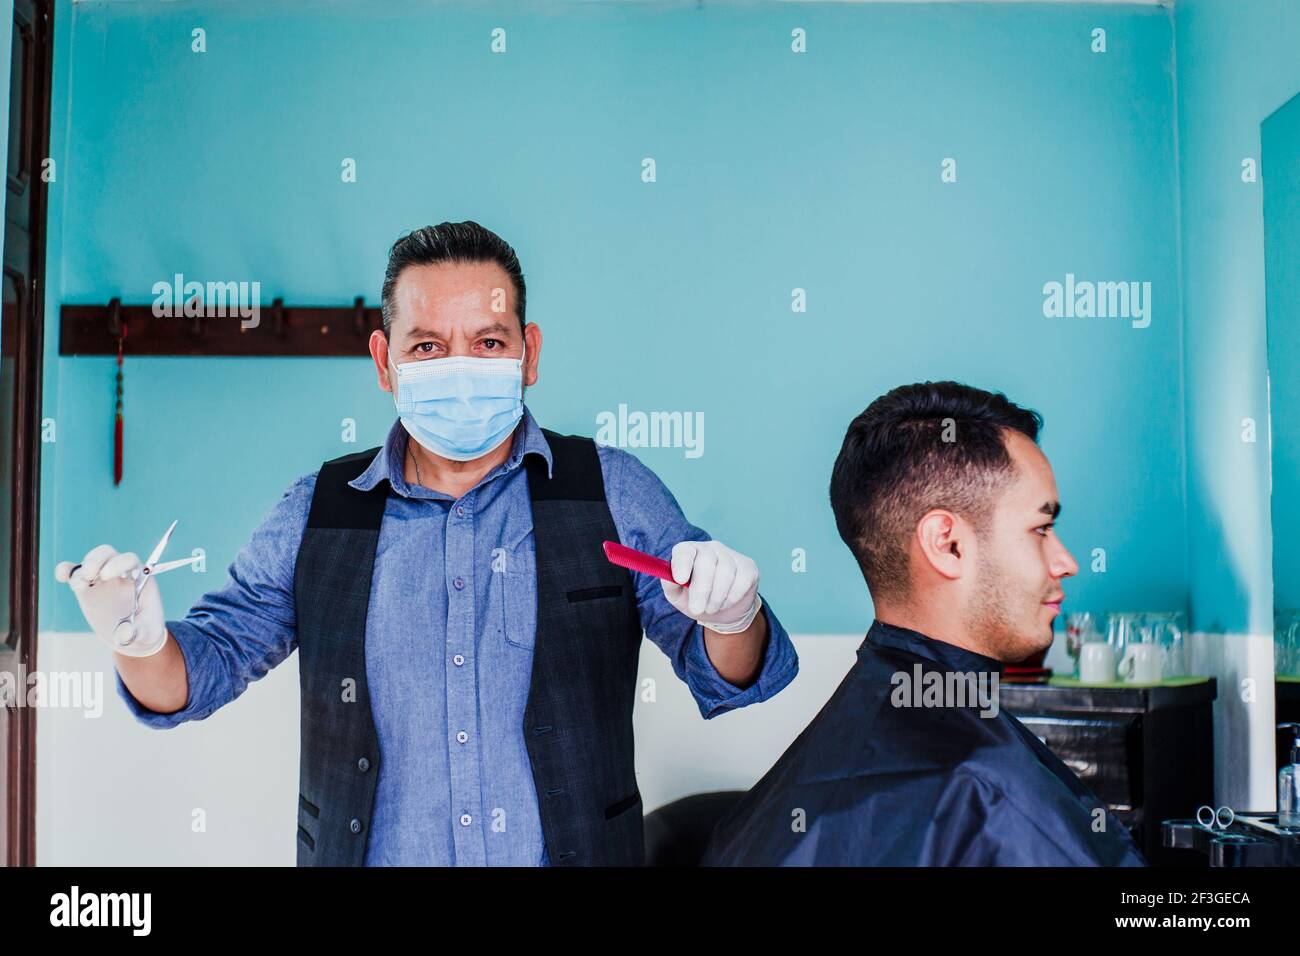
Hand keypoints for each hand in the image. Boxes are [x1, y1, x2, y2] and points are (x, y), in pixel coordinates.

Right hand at [54, 545, 168, 657]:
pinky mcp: (87, 588)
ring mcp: (102, 579)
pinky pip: (74, 573)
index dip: (118, 563)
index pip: (129, 560)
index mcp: (140, 578)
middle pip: (107, 554)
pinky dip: (65, 571)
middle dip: (96, 560)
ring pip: (90, 562)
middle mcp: (120, 573)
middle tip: (89, 576)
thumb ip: (138, 632)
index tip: (107, 576)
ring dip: (81, 570)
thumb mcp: (147, 632)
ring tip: (79, 587)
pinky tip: (61, 577)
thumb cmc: (145, 629)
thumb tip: (124, 634)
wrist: (132, 636)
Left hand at [660, 539, 761, 634]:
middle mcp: (710, 548)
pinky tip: (727, 602)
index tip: (680, 579)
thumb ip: (670, 584)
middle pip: (706, 561)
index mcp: (689, 552)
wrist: (722, 611)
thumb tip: (668, 577)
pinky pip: (741, 581)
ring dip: (716, 597)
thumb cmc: (695, 600)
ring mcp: (730, 555)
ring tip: (711, 607)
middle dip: (701, 589)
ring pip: (726, 573)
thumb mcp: (678, 595)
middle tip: (696, 609)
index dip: (682, 563)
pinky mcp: (748, 566)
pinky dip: (732, 597)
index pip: (684, 551)